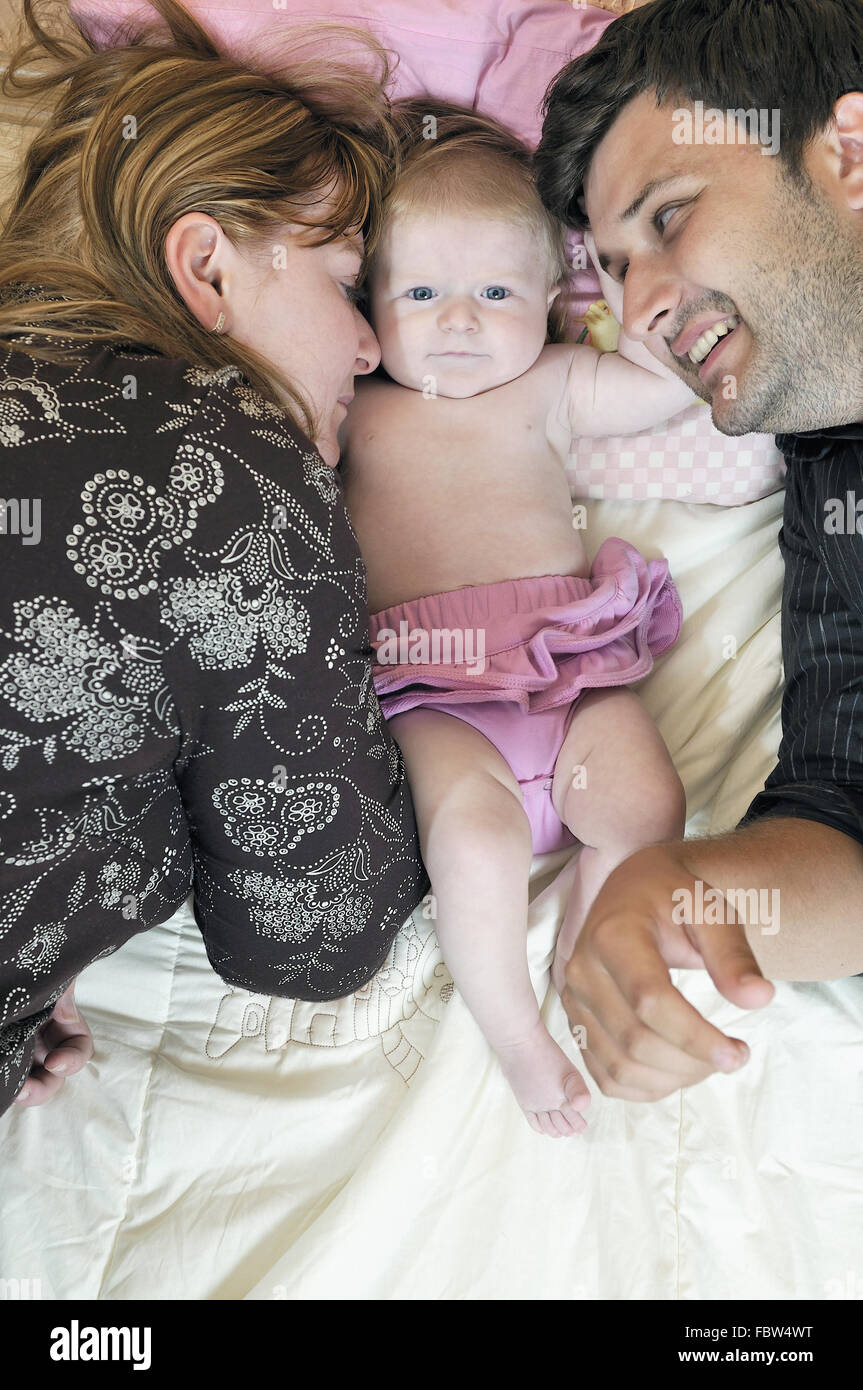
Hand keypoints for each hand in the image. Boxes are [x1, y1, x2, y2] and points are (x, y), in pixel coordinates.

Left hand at [12, 980, 93, 1106]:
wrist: (4, 975)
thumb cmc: (25, 968)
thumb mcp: (45, 976)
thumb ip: (62, 990)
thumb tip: (66, 1016)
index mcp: (60, 1022)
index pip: (79, 1047)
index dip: (72, 1060)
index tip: (53, 1062)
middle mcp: (43, 1040)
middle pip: (53, 1075)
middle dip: (41, 1088)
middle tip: (24, 1091)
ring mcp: (20, 1050)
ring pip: (28, 1081)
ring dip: (21, 1091)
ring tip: (9, 1093)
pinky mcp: (3, 1056)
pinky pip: (6, 1075)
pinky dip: (4, 1083)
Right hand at [560, 844, 774, 1100]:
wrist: (632, 890)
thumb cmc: (674, 897)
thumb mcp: (710, 910)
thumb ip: (734, 954)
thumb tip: (760, 998)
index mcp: (613, 935)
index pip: (650, 1001)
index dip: (695, 1036)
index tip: (738, 1054)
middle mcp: (582, 970)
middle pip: (635, 1040)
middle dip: (692, 1062)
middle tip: (734, 1055)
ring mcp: (574, 1000)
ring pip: (620, 1066)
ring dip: (675, 1080)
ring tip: (709, 1061)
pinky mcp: (576, 1022)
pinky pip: (607, 1076)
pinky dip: (648, 1088)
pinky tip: (680, 1070)